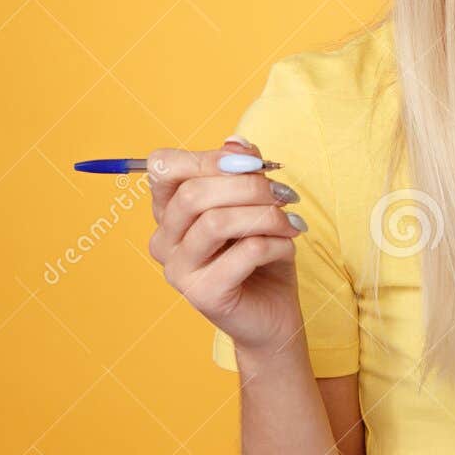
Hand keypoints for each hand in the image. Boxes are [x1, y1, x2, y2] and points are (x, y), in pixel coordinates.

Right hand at [146, 137, 307, 355]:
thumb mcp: (255, 203)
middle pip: (194, 193)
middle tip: (285, 194)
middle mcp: (163, 240)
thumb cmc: (261, 254)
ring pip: (216, 222)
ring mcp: (178, 271)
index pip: (164, 167)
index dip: (210, 157)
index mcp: (169, 212)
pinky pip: (244, 252)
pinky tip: (287, 248)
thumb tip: (235, 142)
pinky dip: (276, 244)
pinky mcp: (203, 294)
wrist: (274, 312)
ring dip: (265, 215)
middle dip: (249, 185)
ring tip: (290, 223)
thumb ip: (243, 170)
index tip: (253, 164)